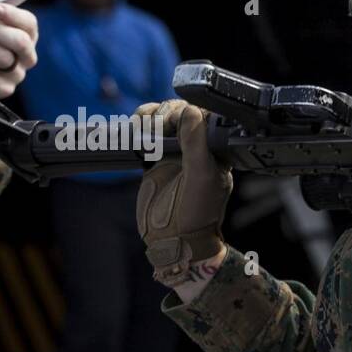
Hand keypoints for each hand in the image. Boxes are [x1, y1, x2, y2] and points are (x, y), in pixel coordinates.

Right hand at [135, 100, 232, 288]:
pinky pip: (147, 134)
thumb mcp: (200, 175)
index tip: (172, 121)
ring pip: (161, 120)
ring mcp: (175, 152)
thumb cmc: (196, 212)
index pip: (203, 116)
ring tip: (141, 129)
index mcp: (216, 150)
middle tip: (153, 128)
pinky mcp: (155, 159)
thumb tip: (190, 110)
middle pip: (179, 113)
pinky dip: (139, 128)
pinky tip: (135, 134)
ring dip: (148, 117)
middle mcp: (197, 147)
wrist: (174, 240)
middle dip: (163, 113)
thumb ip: (196, 143)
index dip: (185, 111)